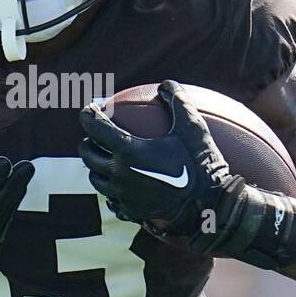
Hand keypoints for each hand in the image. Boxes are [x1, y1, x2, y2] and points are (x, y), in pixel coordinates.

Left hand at [78, 80, 236, 237]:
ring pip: (96, 179)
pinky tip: (120, 185)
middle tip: (95, 135)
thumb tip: (167, 84)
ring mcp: (122, 196)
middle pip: (88, 155)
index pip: (95, 128)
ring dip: (96, 166)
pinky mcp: (130, 212)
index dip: (87, 116)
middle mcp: (119, 174)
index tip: (89, 109)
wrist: (208, 207)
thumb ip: (178, 102)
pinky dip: (111, 189)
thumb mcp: (193, 128)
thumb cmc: (201, 165)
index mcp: (128, 151)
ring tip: (105, 159)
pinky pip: (111, 199)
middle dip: (87, 141)